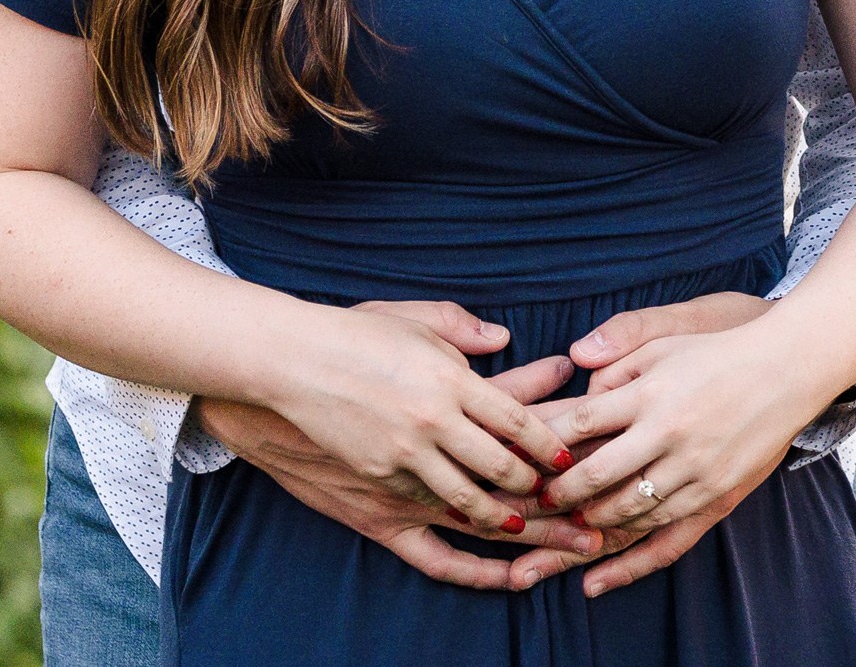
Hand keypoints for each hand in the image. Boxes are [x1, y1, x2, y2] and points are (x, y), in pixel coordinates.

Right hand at [254, 298, 580, 543]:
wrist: (291, 362)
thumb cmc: (355, 335)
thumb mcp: (414, 320)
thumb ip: (463, 328)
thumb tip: (503, 337)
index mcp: (451, 379)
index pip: (516, 419)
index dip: (546, 442)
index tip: (565, 456)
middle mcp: (434, 421)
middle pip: (500, 464)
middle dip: (534, 486)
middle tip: (561, 497)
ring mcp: (404, 455)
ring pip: (467, 499)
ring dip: (502, 516)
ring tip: (525, 525)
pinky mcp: (376, 478)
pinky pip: (426, 512)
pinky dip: (456, 527)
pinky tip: (475, 534)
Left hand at [529, 317, 846, 580]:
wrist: (789, 369)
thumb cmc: (720, 351)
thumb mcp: (666, 339)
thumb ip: (619, 349)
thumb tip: (575, 359)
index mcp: (651, 391)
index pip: (582, 424)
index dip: (548, 446)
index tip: (527, 459)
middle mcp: (670, 432)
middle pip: (597, 474)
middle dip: (560, 494)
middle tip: (538, 501)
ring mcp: (696, 469)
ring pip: (629, 510)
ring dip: (591, 523)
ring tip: (568, 526)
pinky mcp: (718, 494)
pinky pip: (667, 535)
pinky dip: (628, 556)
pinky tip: (596, 577)